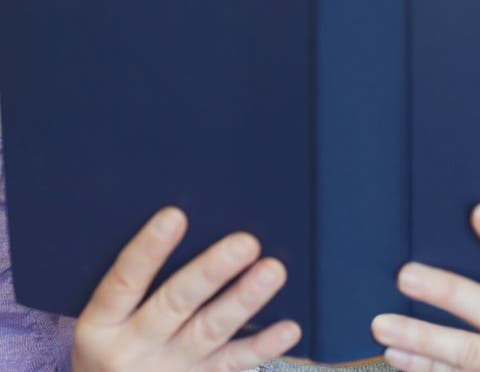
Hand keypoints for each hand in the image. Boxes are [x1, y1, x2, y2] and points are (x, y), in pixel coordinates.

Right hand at [72, 206, 300, 370]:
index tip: (175, 216)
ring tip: (272, 271)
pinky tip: (287, 328)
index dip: (149, 248)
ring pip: (209, 332)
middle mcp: (132, 349)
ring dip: (244, 300)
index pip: (124, 280)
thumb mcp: (102, 321)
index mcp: (101, 324)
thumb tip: (178, 220)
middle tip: (245, 243)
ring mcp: (166, 371)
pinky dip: (262, 347)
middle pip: (175, 304)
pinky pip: (231, 366)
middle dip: (211, 272)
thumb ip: (132, 283)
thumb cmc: (109, 346)